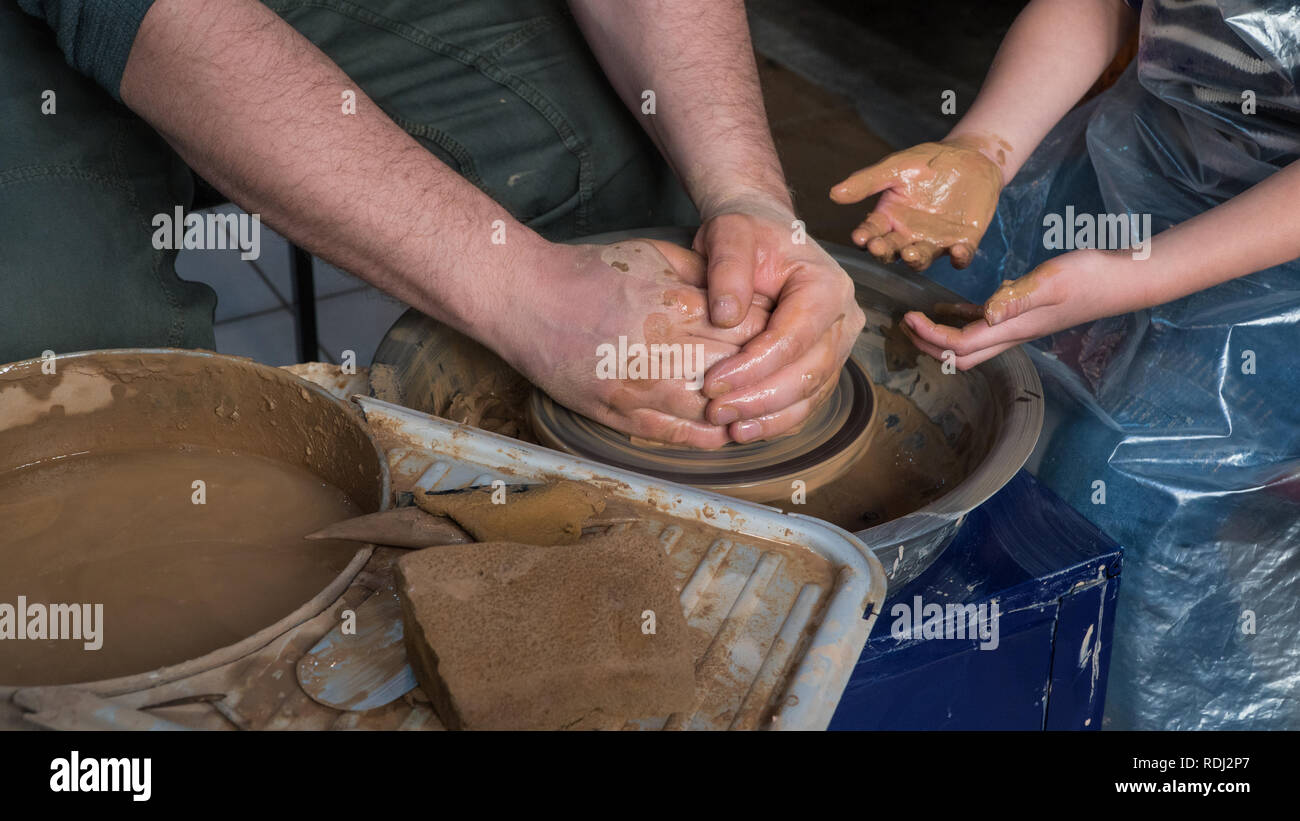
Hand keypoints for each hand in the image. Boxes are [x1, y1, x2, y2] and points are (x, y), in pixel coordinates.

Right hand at [496, 239, 769, 447]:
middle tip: (776, 375)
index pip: (746, 327)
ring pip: (710, 409)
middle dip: (760, 374)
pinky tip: (722, 433)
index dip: (768, 334)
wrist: (527, 300)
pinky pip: (672, 433)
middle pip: (734, 369)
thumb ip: (701, 271)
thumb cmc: (591, 273)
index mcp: (674, 304)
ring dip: (738, 412)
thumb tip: (745, 291)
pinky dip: (704, 438)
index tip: (778, 337)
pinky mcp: (617, 412)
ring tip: (755, 410)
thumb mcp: (653, 254)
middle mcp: (661, 348)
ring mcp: (638, 385)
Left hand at [691, 195, 866, 441]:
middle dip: (760, 399)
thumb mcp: (729, 232)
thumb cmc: (745, 232)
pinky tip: (745, 429)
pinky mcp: (822, 364)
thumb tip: (726, 316)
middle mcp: (842, 319)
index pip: (794, 337)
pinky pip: (806, 400)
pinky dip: (777, 419)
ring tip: (729, 428)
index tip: (712, 383)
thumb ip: (728, 267)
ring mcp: (837, 345)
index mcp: (826, 286)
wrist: (759, 234)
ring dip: (769, 416)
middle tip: (715, 410)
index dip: (754, 367)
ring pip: (811, 394)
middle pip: (808, 372)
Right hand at [829, 136, 1004, 270]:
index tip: (859, 237)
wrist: (970, 158)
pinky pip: (960, 257)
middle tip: (879, 247)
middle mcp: (908, 235)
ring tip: (910, 254)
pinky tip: (957, 252)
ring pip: (920, 259)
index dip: (864, 236)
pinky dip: (959, 258)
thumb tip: (834, 194)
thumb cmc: (929, 162)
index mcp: (890, 218)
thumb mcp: (896, 167)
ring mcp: (934, 242)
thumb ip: (867, 181)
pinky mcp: (962, 243)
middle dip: (884, 252)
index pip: (872, 232)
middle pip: (892, 251)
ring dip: (914, 260)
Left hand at [899, 249, 1136, 369]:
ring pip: (973, 344)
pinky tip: (955, 308)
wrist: (1125, 279)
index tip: (909, 318)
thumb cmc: (1091, 276)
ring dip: (942, 336)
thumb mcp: (1051, 281)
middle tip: (906, 324)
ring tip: (920, 319)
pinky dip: (964, 321)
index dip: (930, 335)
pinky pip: (988, 326)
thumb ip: (1017, 297)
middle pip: (961, 355)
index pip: (960, 344)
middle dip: (929, 345)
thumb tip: (985, 315)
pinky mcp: (1028, 315)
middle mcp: (1014, 333)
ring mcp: (1021, 327)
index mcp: (1013, 328)